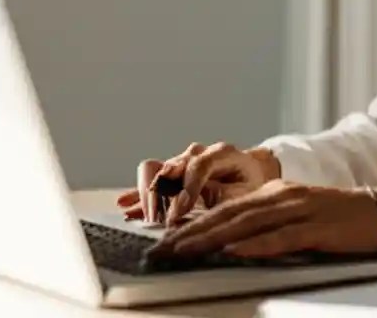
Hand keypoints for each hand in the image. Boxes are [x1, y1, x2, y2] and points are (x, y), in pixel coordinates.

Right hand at [115, 142, 280, 224]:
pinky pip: (149, 179)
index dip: (188, 188)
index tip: (180, 213)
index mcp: (221, 153)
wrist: (250, 175)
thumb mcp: (247, 193)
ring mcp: (181, 161)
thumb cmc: (250, 185)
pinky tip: (126, 207)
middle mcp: (198, 153)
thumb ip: (225, 197)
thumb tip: (201, 206)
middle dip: (163, 195)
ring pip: (154, 170)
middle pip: (171, 166)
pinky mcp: (170, 173)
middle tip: (160, 222)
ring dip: (147, 194)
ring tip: (147, 219)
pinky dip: (138, 193)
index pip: (200, 165)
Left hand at [149, 180, 376, 258]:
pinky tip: (235, 252)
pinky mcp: (318, 226)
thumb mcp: (298, 218)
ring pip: (247, 224)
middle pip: (228, 215)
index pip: (224, 210)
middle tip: (161, 250)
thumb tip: (229, 244)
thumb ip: (266, 226)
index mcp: (274, 194)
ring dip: (212, 238)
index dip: (192, 226)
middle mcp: (282, 197)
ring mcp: (300, 209)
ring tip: (185, 251)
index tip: (164, 243)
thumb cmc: (341, 221)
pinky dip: (256, 245)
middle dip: (191, 233)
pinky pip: (282, 237)